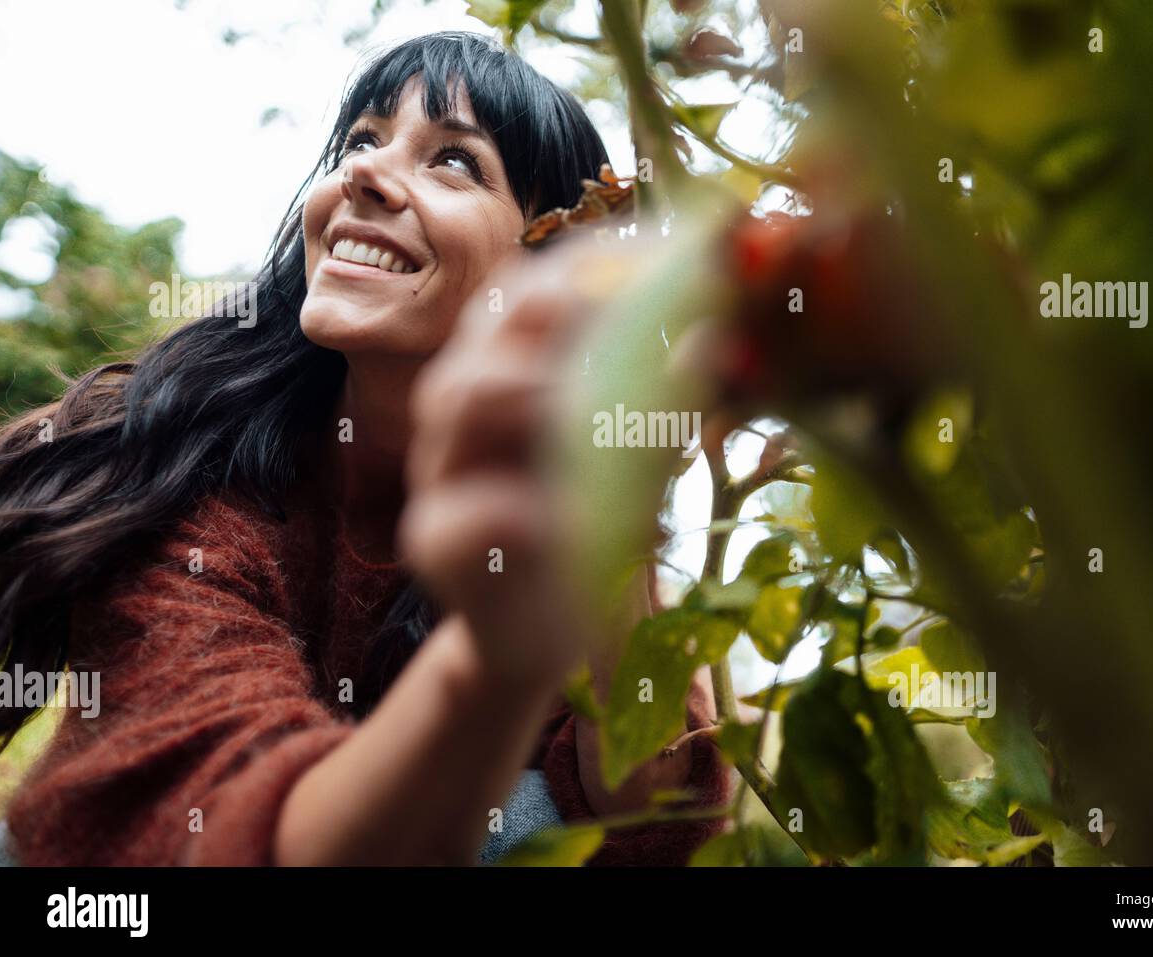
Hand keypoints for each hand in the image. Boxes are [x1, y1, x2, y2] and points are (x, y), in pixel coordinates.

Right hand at [397, 233, 637, 685]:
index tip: (669, 255)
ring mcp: (443, 470)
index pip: (539, 288)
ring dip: (533, 387)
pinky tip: (561, 518)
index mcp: (513, 366)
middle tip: (636, 311)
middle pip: (492, 324)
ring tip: (597, 405)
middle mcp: (469, 403)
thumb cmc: (590, 526)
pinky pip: (458, 514)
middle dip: (562, 305)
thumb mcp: (637, 459)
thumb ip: (665, 403)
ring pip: (460, 398)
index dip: (595, 264)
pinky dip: (510, 509)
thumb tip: (716, 340)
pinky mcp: (436, 543)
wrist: (543, 631)